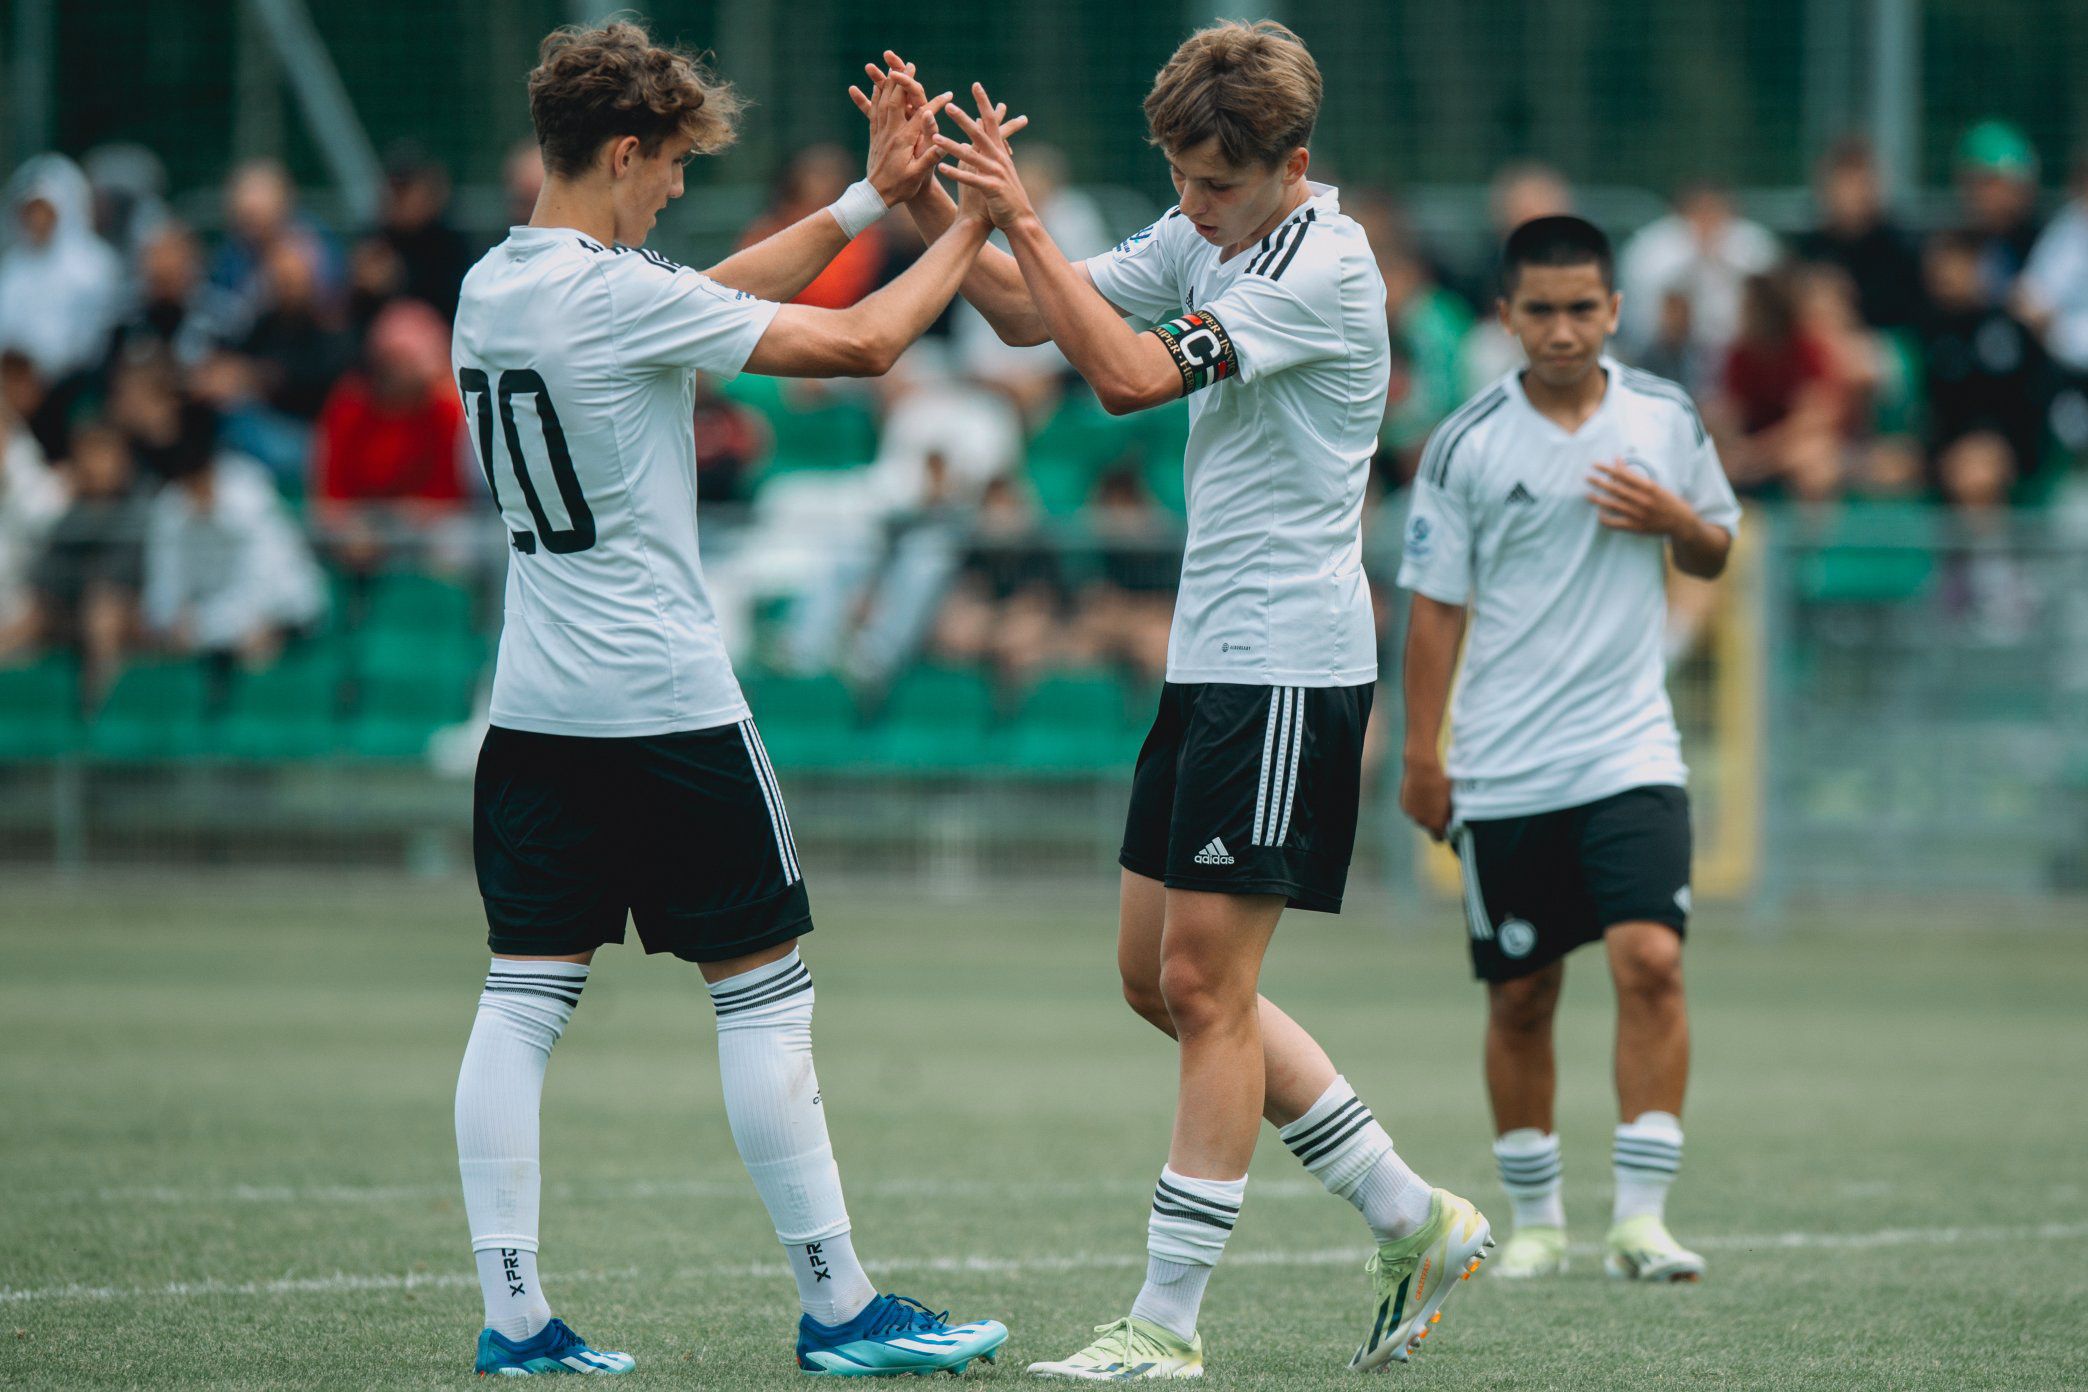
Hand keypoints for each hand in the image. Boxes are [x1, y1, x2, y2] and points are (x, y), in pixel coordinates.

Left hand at [848, 57, 950, 206]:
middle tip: (911, 65)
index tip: (949, 96)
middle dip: (903, 81)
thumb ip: (929, 157)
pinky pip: (873, 112)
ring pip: (882, 102)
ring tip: (891, 67)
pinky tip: (874, 88)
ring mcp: (880, 133)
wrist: (875, 196)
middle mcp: (890, 132)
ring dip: (887, 84)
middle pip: (896, 100)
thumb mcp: (918, 175)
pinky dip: (874, 97)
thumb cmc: (900, 188)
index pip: (921, 115)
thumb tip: (942, 142)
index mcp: (904, 140)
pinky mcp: (874, 136)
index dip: (936, 104)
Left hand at [933, 83, 1036, 230]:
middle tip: (949, 106)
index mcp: (999, 151)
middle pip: (979, 134)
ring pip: (971, 156)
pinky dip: (956, 174)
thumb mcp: (993, 171)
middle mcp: (999, 158)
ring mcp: (996, 173)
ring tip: (935, 138)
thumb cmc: (1003, 196)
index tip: (976, 85)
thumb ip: (981, 155)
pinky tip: (942, 169)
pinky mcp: (992, 189)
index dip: (984, 103)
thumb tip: (968, 143)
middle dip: (963, 120)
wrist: (1019, 220)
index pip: (991, 122)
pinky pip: (971, 179)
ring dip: (952, 146)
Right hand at [1399, 757, 1453, 841]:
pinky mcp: (1404, 805)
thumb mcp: (1451, 799)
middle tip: (1439, 806)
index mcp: (1435, 823)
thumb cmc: (1441, 783)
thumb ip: (1449, 813)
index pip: (1439, 838)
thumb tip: (1452, 819)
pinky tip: (1421, 792)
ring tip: (1430, 796)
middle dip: (1433, 819)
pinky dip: (1416, 804)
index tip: (1447, 826)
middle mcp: (1422, 822)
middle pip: (1428, 826)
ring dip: (1424, 811)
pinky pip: (1412, 809)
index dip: (1443, 833)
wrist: (1422, 769)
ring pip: (1419, 817)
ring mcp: (1411, 814)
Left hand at [1587, 459, 1693, 536]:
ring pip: (1613, 505)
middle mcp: (1643, 500)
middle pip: (1616, 489)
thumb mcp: (1653, 485)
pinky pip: (1615, 523)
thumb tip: (1616, 459)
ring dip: (1598, 499)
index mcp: (1648, 487)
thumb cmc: (1665, 500)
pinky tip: (1599, 514)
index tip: (1594, 464)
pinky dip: (1605, 519)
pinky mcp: (1636, 527)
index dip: (1607, 469)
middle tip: (1586, 477)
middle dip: (1599, 482)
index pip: (1623, 475)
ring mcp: (1639, 514)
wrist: (1680, 522)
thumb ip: (1633, 474)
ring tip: (1587, 494)